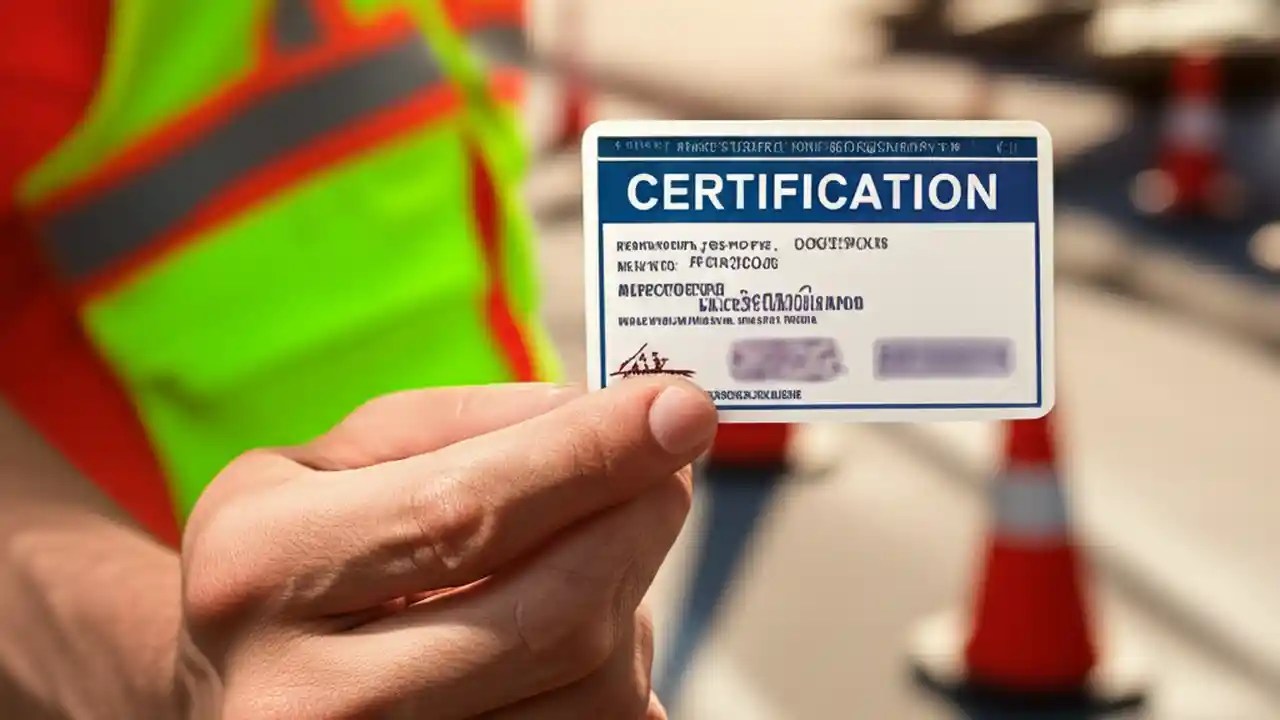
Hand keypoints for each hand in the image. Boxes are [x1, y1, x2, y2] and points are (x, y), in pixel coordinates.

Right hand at [177, 377, 716, 718]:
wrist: (242, 683)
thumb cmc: (297, 554)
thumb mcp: (335, 456)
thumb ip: (466, 423)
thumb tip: (611, 414)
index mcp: (266, 567)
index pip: (469, 512)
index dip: (594, 457)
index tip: (682, 408)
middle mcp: (305, 697)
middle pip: (553, 615)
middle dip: (641, 521)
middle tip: (671, 464)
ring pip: (592, 687)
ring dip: (631, 598)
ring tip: (594, 549)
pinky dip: (616, 664)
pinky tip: (575, 624)